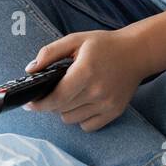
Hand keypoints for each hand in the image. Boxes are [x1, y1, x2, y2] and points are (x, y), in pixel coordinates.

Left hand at [22, 29, 147, 131]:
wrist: (137, 53)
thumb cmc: (104, 45)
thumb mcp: (75, 40)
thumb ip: (50, 53)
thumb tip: (30, 69)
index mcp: (85, 71)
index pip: (56, 97)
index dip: (38, 103)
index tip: (29, 103)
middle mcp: (97, 91)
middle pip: (60, 109)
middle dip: (50, 102)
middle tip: (51, 91)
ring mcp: (106, 104)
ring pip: (71, 119)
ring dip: (64, 110)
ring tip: (70, 94)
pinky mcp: (114, 112)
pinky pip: (87, 126)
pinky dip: (80, 117)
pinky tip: (83, 102)